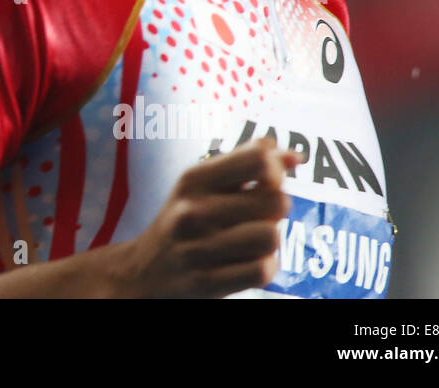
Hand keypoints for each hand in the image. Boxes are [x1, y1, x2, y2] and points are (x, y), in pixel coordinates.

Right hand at [109, 137, 301, 297]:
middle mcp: (192, 210)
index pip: (259, 160)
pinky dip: (263, 267)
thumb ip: (247, 162)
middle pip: (276, 201)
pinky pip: (262, 270)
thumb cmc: (183, 220)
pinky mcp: (206, 282)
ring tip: (250, 240)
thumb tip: (295, 156)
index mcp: (193, 179)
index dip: (275, 172)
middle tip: (255, 217)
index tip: (264, 183)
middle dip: (276, 210)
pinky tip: (246, 263)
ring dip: (269, 241)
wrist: (143, 271)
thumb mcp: (203, 184)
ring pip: (271, 237)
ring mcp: (198, 248)